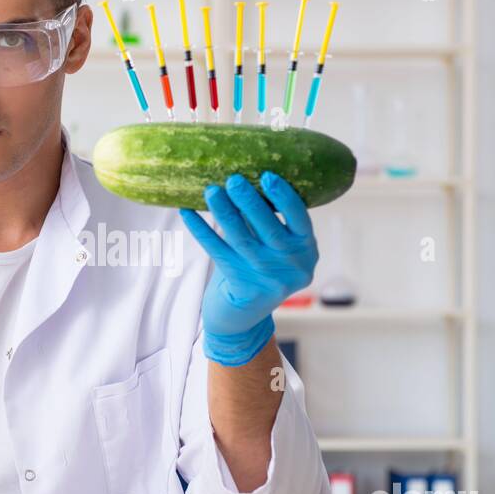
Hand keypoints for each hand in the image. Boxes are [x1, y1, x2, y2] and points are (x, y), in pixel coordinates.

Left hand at [178, 171, 318, 366]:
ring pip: (242, 240)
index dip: (285, 198)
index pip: (300, 220)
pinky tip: (188, 212)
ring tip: (210, 191)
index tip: (268, 176)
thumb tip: (247, 176)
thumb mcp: (278, 249)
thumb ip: (271, 220)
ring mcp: (266, 278)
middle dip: (250, 203)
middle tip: (233, 179)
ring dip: (224, 213)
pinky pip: (218, 252)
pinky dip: (202, 230)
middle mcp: (291, 266)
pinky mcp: (241, 287)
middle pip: (269, 229)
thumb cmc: (263, 268)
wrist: (244, 317)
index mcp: (306, 250)